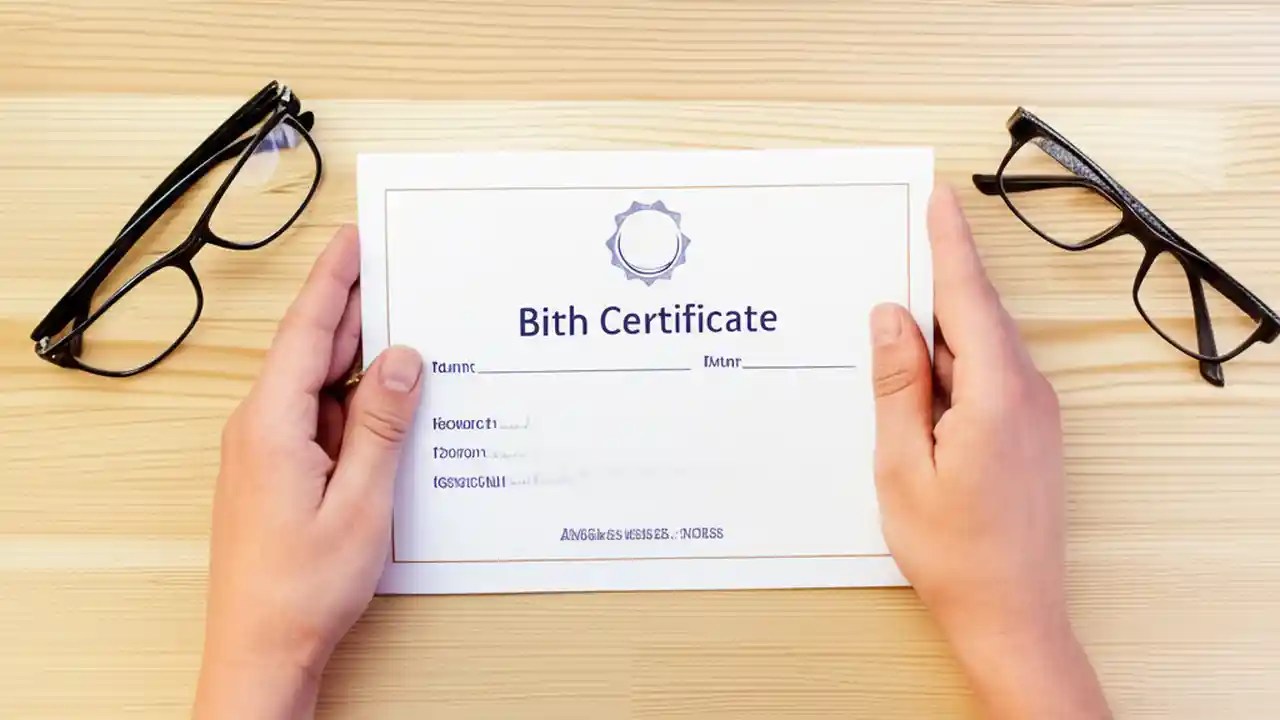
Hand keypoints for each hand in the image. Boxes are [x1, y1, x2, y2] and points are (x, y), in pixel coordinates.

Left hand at [194, 226, 422, 719]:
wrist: (261, 650)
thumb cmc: (301, 588)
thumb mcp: (360, 502)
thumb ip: (381, 425)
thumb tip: (401, 360)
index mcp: (271, 424)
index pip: (306, 330)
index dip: (333, 279)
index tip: (354, 237)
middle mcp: (260, 428)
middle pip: (310, 350)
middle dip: (352, 307)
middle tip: (394, 268)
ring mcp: (266, 451)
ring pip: (317, 385)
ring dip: (357, 358)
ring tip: (404, 327)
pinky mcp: (278, 472)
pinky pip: (319, 418)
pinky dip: (353, 401)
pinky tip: (386, 403)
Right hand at [870, 186, 1108, 718]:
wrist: (1012, 613)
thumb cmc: (952, 550)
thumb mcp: (903, 464)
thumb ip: (898, 384)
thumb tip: (891, 317)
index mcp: (995, 394)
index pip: (969, 296)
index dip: (949, 243)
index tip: (938, 197)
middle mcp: (1028, 393)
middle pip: (977, 316)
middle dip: (935, 284)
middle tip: (890, 258)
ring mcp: (1037, 414)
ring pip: (982, 347)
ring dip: (940, 333)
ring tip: (892, 340)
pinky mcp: (1033, 433)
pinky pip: (991, 376)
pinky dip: (954, 366)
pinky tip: (920, 385)